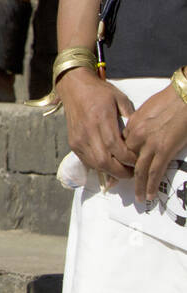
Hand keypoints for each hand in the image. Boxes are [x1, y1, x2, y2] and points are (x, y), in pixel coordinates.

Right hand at [55, 68, 135, 181]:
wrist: (74, 87)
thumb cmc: (99, 92)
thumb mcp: (120, 98)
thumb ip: (131, 116)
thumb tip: (140, 135)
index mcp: (101, 119)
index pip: (116, 148)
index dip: (129, 159)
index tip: (138, 160)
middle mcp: (88, 131)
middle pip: (104, 162)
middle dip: (120, 171)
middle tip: (132, 172)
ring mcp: (78, 138)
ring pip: (95, 164)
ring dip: (110, 172)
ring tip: (122, 170)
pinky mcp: (73, 142)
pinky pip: (87, 161)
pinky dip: (99, 167)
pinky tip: (109, 163)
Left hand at [121, 83, 186, 202]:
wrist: (183, 95)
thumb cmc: (169, 99)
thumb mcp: (146, 109)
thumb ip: (138, 123)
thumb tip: (136, 132)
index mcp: (131, 125)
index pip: (120, 146)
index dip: (117, 158)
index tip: (112, 167)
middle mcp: (137, 136)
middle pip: (125, 159)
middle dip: (121, 174)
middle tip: (117, 184)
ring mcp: (150, 144)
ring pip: (139, 170)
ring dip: (138, 185)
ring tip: (138, 196)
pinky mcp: (165, 150)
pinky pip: (155, 171)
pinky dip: (151, 184)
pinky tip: (150, 193)